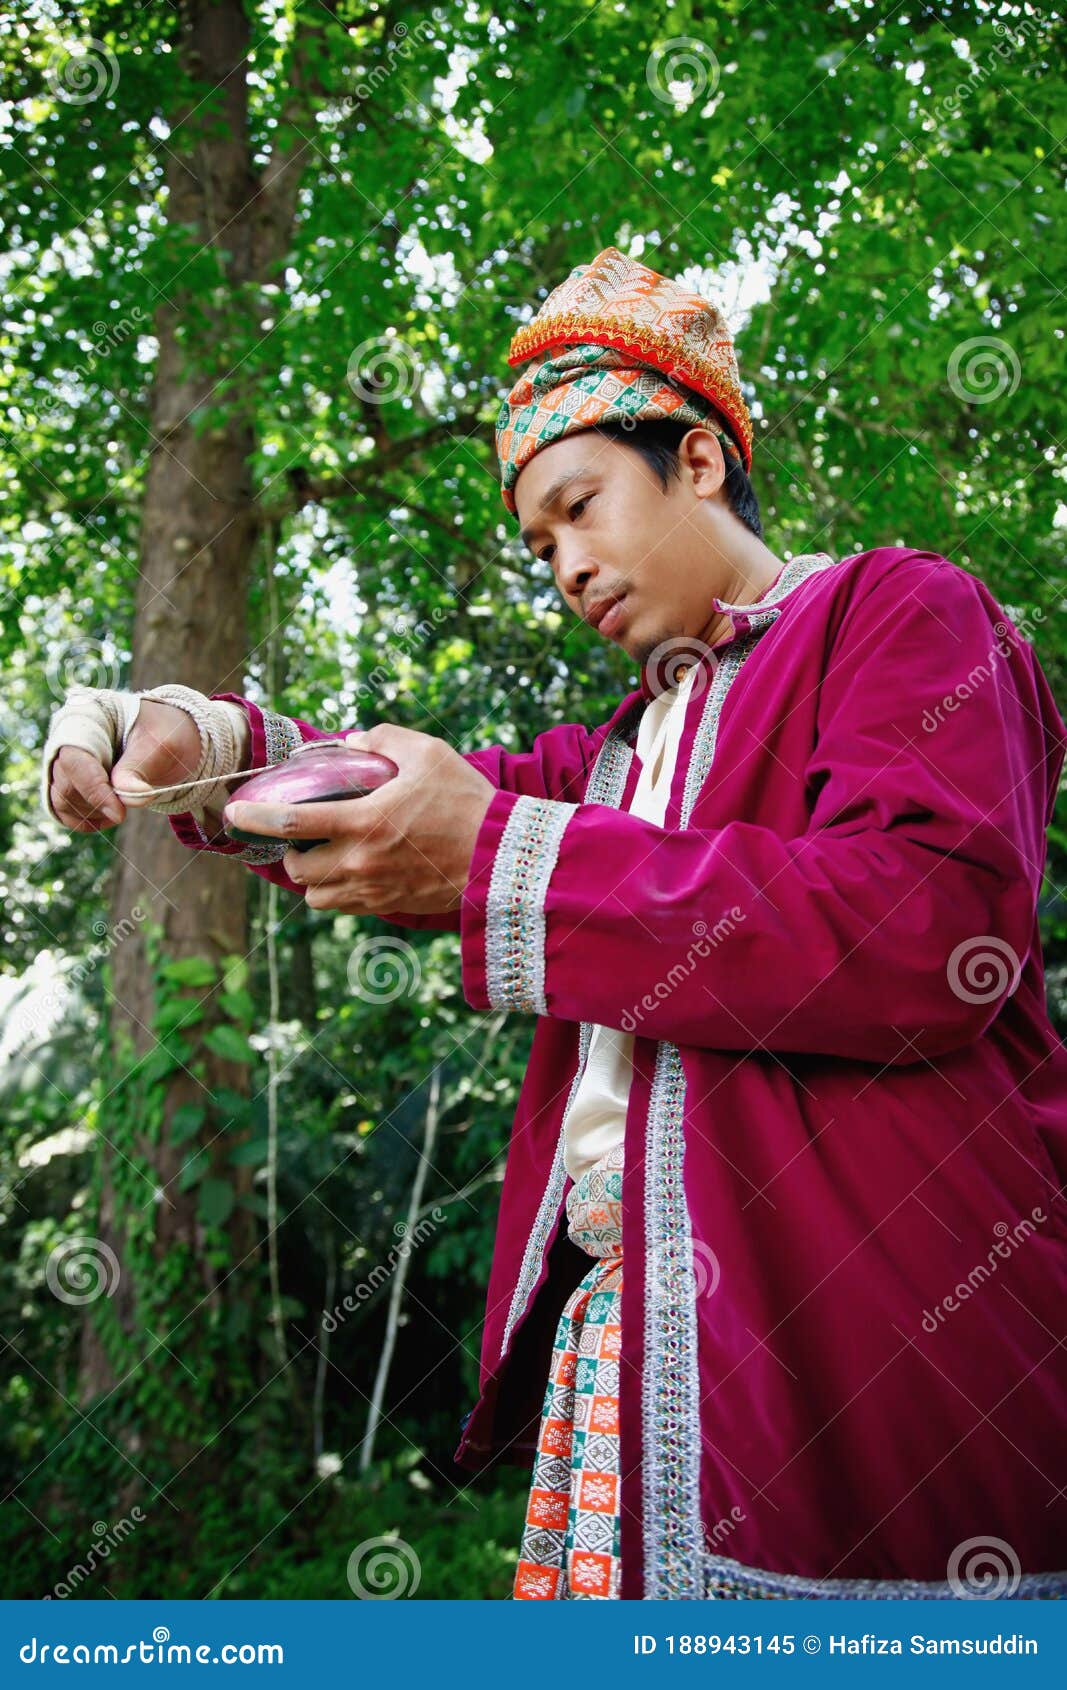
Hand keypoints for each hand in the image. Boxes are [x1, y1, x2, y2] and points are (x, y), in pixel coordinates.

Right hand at [48, 701, 202, 832]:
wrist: (168, 739)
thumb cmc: (164, 734)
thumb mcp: (161, 745)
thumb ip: (140, 769)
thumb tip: (132, 798)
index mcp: (86, 718)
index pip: (75, 760)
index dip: (94, 789)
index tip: (120, 814)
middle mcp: (66, 740)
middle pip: (66, 783)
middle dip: (100, 803)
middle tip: (130, 804)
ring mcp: (63, 763)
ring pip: (62, 800)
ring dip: (94, 813)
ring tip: (124, 806)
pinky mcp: (67, 784)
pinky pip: (63, 811)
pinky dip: (86, 821)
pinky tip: (112, 816)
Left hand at [222, 724, 496, 913]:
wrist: (503, 857)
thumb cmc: (467, 801)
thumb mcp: (429, 753)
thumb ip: (384, 739)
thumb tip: (352, 739)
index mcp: (364, 821)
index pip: (289, 822)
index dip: (253, 817)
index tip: (232, 812)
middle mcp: (361, 862)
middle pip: (297, 868)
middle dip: (289, 851)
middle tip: (299, 833)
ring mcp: (374, 890)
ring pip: (316, 897)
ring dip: (311, 877)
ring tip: (323, 855)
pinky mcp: (390, 906)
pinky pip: (344, 908)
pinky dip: (336, 892)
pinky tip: (352, 869)